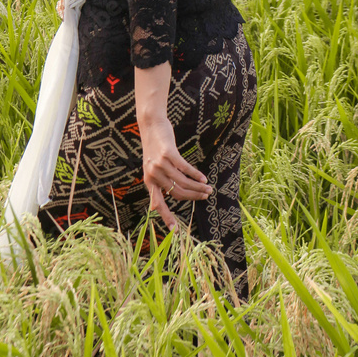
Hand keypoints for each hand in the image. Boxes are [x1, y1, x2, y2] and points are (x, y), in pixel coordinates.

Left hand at [139, 116, 211, 231]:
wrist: (150, 124)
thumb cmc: (154, 147)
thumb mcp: (152, 166)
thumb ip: (159, 181)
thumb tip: (164, 200)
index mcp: (149, 181)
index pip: (158, 204)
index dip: (166, 217)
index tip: (175, 232)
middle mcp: (153, 175)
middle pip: (177, 193)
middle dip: (193, 197)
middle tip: (206, 196)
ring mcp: (160, 164)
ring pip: (182, 182)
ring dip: (198, 186)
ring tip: (208, 187)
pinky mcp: (168, 154)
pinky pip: (185, 169)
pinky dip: (196, 174)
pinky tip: (203, 177)